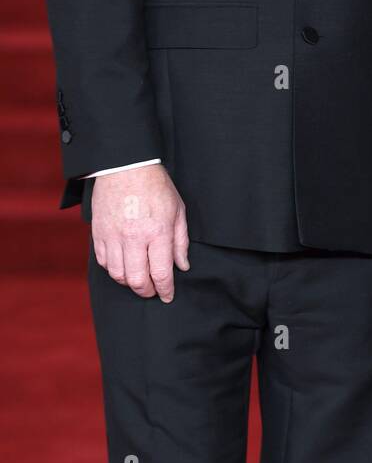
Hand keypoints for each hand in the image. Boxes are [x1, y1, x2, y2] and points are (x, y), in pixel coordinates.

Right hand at [91, 164, 188, 301]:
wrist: (126, 166)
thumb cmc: (156, 186)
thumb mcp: (177, 210)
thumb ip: (180, 241)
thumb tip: (182, 266)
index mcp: (157, 231)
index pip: (161, 273)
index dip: (165, 290)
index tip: (168, 296)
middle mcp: (133, 237)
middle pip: (136, 280)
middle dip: (146, 291)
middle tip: (152, 290)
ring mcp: (113, 235)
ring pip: (117, 274)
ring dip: (129, 282)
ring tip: (138, 279)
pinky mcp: (98, 232)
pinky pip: (103, 262)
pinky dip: (113, 269)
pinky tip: (123, 266)